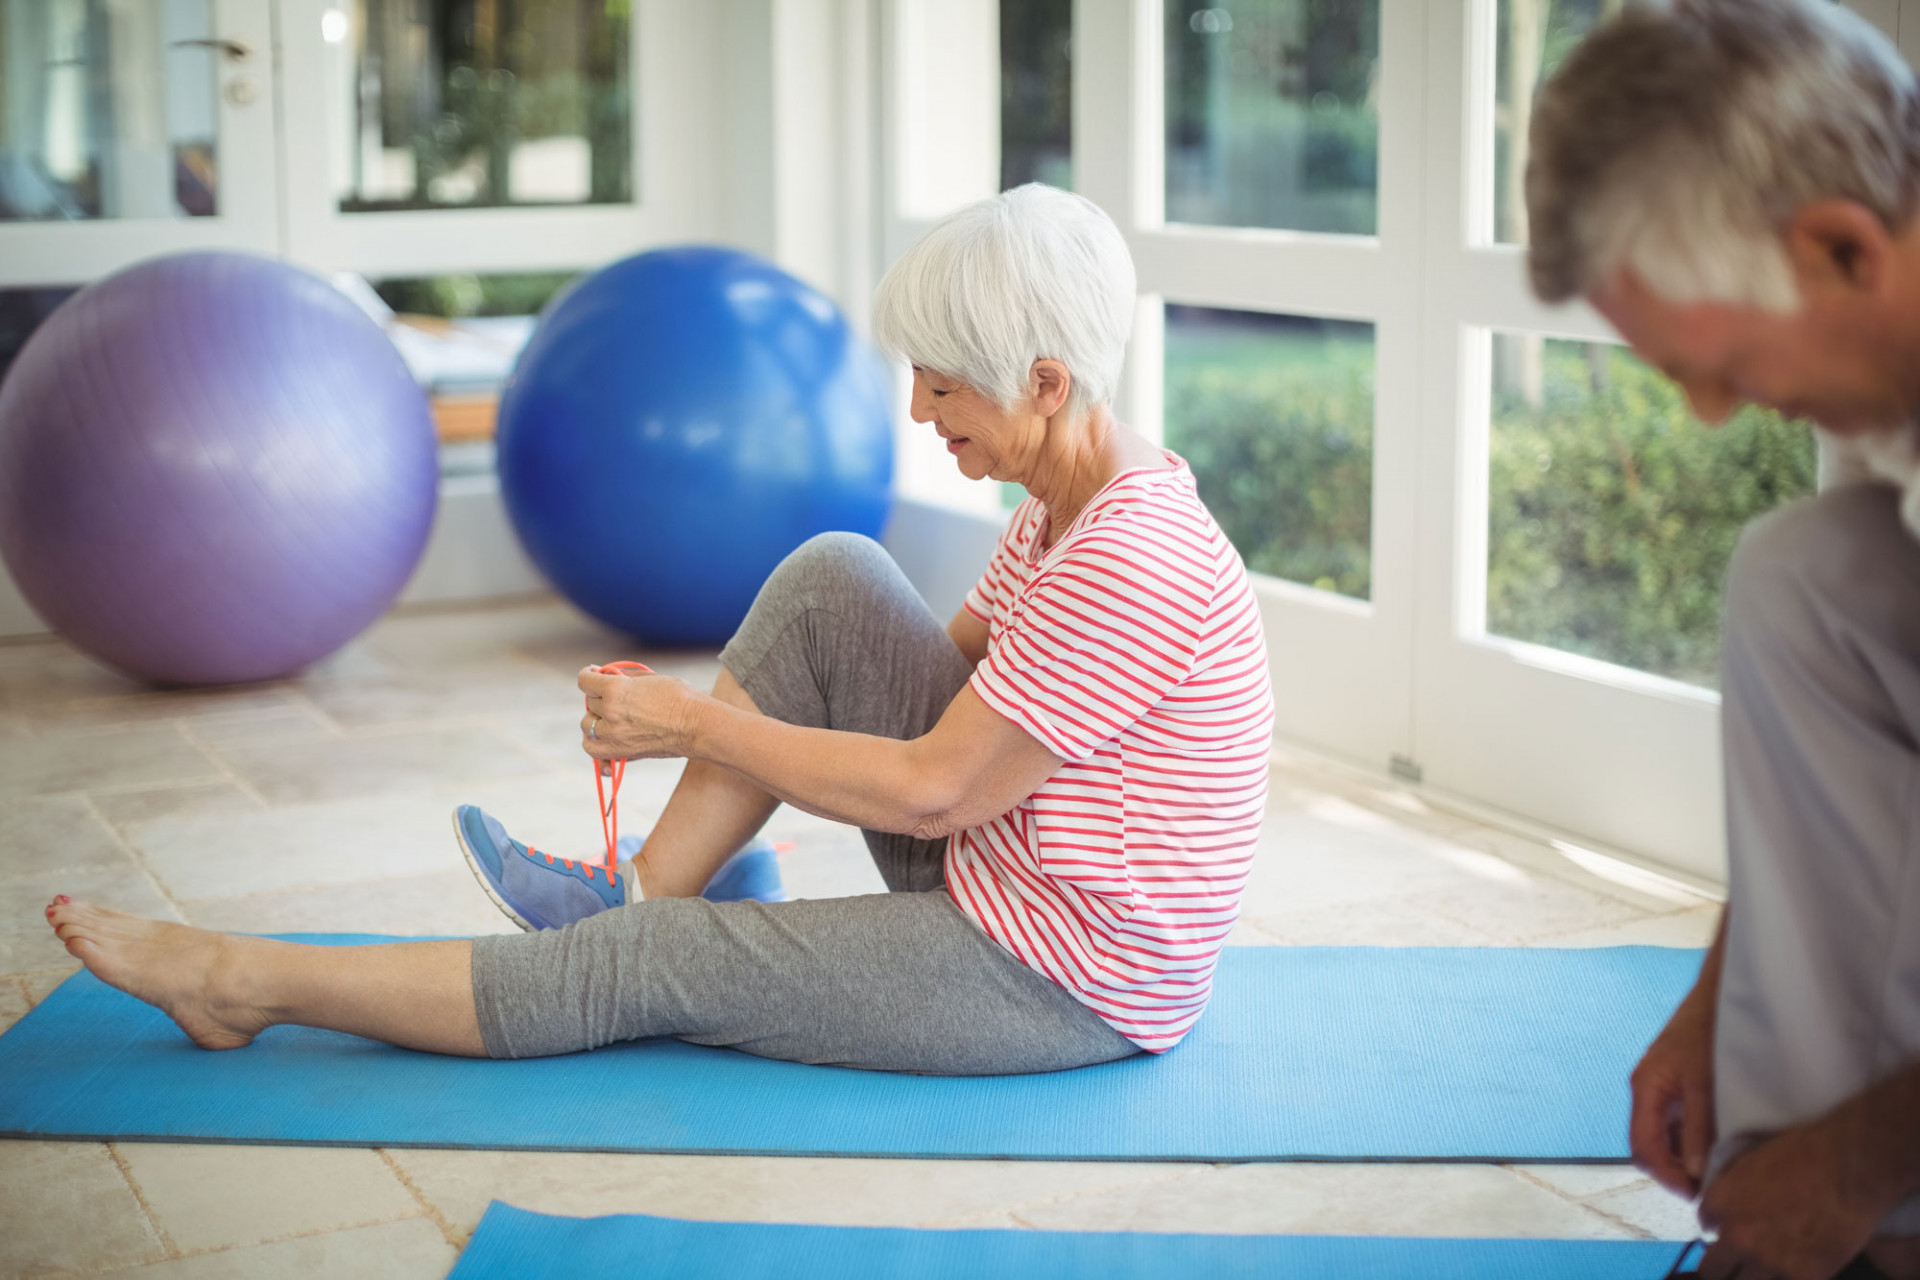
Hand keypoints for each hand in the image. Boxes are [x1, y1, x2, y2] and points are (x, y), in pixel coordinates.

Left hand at [578, 666, 699, 762]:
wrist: (698, 726)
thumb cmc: (681, 698)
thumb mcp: (650, 677)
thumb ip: (625, 677)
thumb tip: (606, 674)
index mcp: (616, 689)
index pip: (585, 680)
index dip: (589, 675)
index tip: (594, 674)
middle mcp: (611, 711)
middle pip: (590, 703)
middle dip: (600, 697)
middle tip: (615, 697)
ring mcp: (614, 735)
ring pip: (587, 726)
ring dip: (595, 720)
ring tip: (610, 718)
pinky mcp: (621, 752)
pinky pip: (593, 751)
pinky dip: (594, 744)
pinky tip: (604, 739)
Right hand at [1630, 993, 1716, 1195]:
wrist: (1717, 996)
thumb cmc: (1708, 1033)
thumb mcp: (1705, 1086)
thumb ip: (1698, 1130)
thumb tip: (1694, 1173)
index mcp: (1645, 1089)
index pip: (1643, 1149)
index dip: (1666, 1177)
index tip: (1695, 1195)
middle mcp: (1646, 1091)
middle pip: (1649, 1145)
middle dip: (1674, 1171)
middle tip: (1708, 1188)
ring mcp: (1659, 1088)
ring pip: (1663, 1136)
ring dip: (1683, 1157)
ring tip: (1714, 1170)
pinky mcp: (1674, 1084)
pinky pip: (1674, 1122)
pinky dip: (1689, 1140)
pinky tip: (1713, 1145)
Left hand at [1695, 1114, 1885, 1279]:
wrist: (1850, 1167)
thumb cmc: (1803, 1151)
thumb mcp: (1750, 1161)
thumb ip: (1731, 1189)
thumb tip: (1725, 1204)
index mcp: (1720, 1204)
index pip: (1705, 1226)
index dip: (1720, 1225)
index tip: (1733, 1225)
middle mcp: (1737, 1237)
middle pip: (1713, 1269)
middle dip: (1724, 1262)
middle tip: (1740, 1257)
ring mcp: (1769, 1261)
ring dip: (1752, 1274)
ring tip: (1769, 1263)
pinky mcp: (1804, 1276)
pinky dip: (1789, 1277)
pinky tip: (1798, 1267)